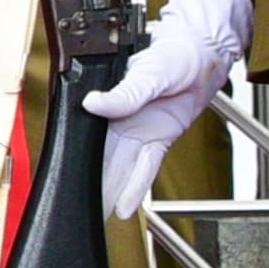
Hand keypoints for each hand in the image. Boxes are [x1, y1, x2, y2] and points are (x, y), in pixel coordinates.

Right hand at [84, 0, 252, 216]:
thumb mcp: (149, 71)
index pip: (84, 136)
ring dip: (108, 191)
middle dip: (87, 184)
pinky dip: (134, 188)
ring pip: (119, 170)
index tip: (63, 177)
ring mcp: (139, 133)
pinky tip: (124, 207)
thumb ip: (124, 94)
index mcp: (109, 102)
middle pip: (98, 160)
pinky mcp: (159, 139)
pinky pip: (145, 169)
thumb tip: (92, 104)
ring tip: (95, 215)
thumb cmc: (174, 52)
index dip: (74, 158)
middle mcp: (119, 121)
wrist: (205, 53)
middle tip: (74, 207)